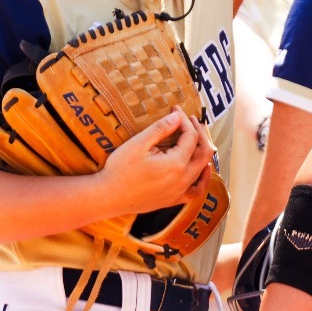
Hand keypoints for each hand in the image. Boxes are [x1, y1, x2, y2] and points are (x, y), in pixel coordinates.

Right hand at [91, 110, 213, 218]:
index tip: (176, 109)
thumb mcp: (139, 143)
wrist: (107, 196)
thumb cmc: (120, 169)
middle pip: (204, 152)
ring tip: (198, 137)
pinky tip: (203, 169)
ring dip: (203, 151)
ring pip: (203, 169)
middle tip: (190, 119)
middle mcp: (183, 179)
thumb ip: (161, 128)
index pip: (190, 136)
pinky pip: (196, 191)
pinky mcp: (173, 200)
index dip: (185, 120)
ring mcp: (179, 192)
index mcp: (176, 164)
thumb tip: (178, 116)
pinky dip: (203, 178)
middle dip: (199, 132)